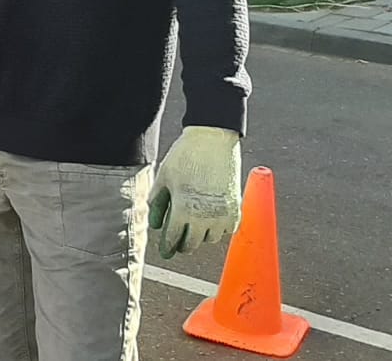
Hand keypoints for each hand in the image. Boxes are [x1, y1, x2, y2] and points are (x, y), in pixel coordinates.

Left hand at [147, 126, 242, 258]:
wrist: (213, 139)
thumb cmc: (185, 156)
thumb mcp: (164, 177)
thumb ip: (157, 203)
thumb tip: (155, 225)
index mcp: (183, 210)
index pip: (173, 239)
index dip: (167, 246)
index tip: (165, 251)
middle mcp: (204, 216)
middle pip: (192, 244)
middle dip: (182, 244)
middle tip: (177, 242)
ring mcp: (223, 214)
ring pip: (210, 240)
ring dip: (201, 237)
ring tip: (193, 227)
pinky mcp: (236, 207)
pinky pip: (227, 230)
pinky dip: (218, 229)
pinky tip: (210, 221)